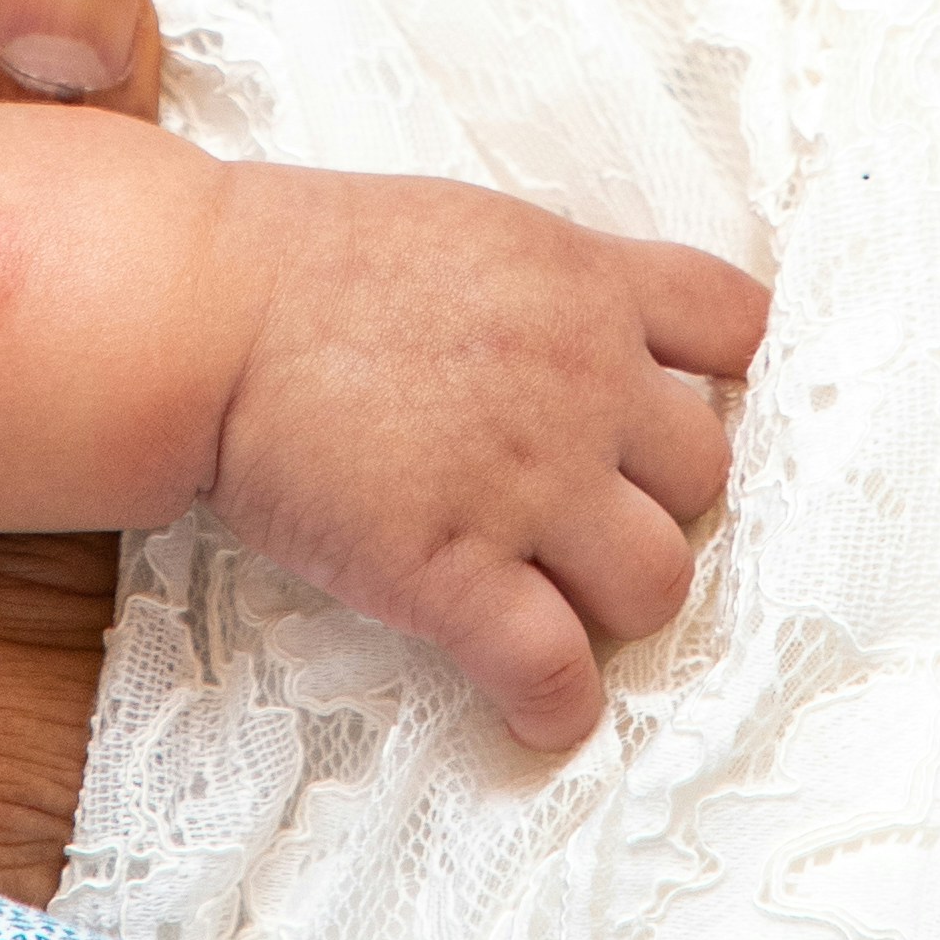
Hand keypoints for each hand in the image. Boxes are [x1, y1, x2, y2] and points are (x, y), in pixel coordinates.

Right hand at [199, 165, 765, 755]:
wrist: (201, 312)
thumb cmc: (303, 260)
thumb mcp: (464, 227)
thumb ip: (547, 282)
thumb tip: (580, 327)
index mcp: (585, 284)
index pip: (738, 326)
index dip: (732, 381)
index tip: (694, 410)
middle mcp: (582, 384)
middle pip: (708, 475)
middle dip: (661, 502)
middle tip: (594, 516)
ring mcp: (525, 483)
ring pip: (660, 581)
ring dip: (622, 603)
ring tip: (566, 603)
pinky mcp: (453, 571)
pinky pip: (555, 670)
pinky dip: (559, 707)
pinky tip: (539, 711)